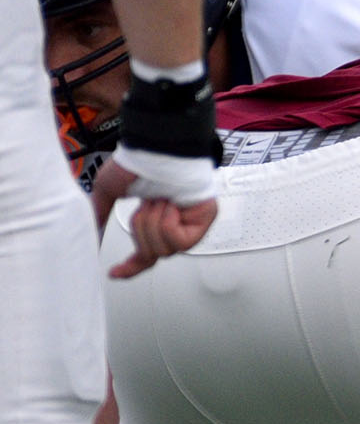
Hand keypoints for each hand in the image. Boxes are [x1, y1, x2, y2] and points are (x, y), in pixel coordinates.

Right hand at [91, 159, 218, 278]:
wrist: (155, 150)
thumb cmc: (137, 164)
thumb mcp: (108, 193)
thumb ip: (100, 217)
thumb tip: (90, 238)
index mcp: (154, 220)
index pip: (145, 255)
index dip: (131, 267)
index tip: (114, 273)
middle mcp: (175, 224)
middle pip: (152, 254)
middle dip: (141, 232)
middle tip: (144, 206)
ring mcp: (191, 223)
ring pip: (164, 250)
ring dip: (153, 224)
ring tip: (158, 200)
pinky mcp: (205, 220)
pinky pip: (179, 241)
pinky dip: (167, 223)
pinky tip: (170, 205)